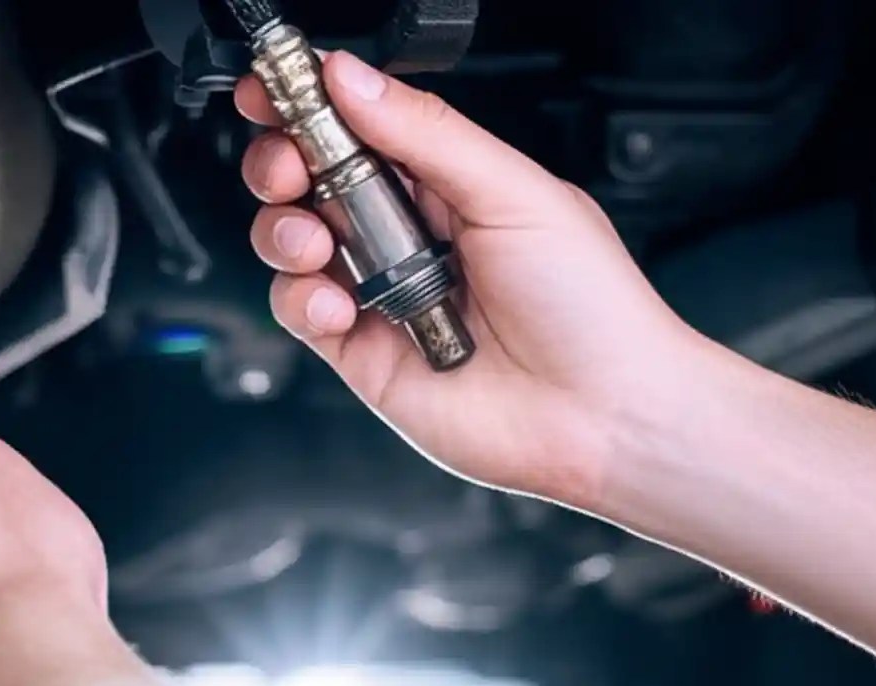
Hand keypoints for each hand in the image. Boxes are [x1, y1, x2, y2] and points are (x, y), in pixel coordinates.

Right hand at [236, 52, 707, 508]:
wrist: (602, 416)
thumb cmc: (590, 308)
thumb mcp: (512, 192)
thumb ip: (426, 131)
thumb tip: (351, 78)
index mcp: (445, 180)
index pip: (358, 125)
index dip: (309, 104)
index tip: (274, 89)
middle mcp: (406, 233)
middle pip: (308, 179)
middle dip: (281, 163)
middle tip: (289, 168)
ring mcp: (380, 291)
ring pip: (290, 241)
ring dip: (284, 230)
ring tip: (315, 244)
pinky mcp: (361, 351)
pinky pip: (299, 310)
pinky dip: (303, 299)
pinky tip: (341, 306)